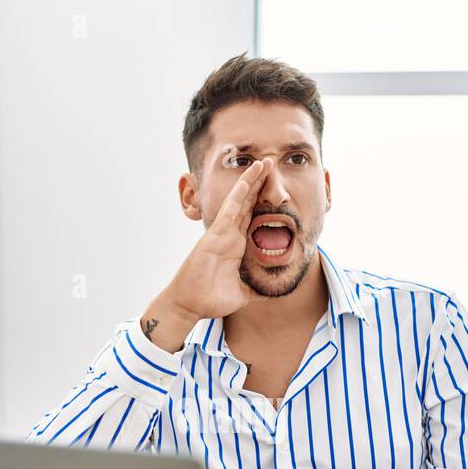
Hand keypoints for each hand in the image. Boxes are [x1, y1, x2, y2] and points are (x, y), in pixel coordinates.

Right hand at [140, 159, 272, 351]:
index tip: (276, 188)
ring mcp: (222, 234)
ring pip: (240, 201)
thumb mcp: (243, 294)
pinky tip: (247, 181)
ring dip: (251, 181)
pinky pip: (229, 211)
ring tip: (263, 163)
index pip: (254, 219)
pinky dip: (238, 195)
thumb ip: (257, 289)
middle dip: (259, 184)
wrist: (191, 305)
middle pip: (248, 204)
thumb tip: (274, 291)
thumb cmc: (211, 300)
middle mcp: (230, 236)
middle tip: (271, 164)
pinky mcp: (214, 236)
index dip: (264, 202)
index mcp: (238, 247)